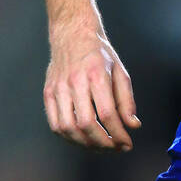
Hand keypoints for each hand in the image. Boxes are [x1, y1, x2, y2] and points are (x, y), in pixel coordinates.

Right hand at [43, 27, 140, 151]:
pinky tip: (83, 139)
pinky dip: (69, 137)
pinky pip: (55, 124)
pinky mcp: (48, 93)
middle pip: (86, 124)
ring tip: (100, 146)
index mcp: (96, 75)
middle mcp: (75, 82)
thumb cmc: (99, 53)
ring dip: (85, 144)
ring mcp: (58, 88)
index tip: (127, 143)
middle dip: (103, 143)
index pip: (107, 113)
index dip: (118, 134)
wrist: (72, 33)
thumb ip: (127, 100)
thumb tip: (132, 126)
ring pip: (68, 128)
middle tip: (115, 148)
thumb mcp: (120, 71)